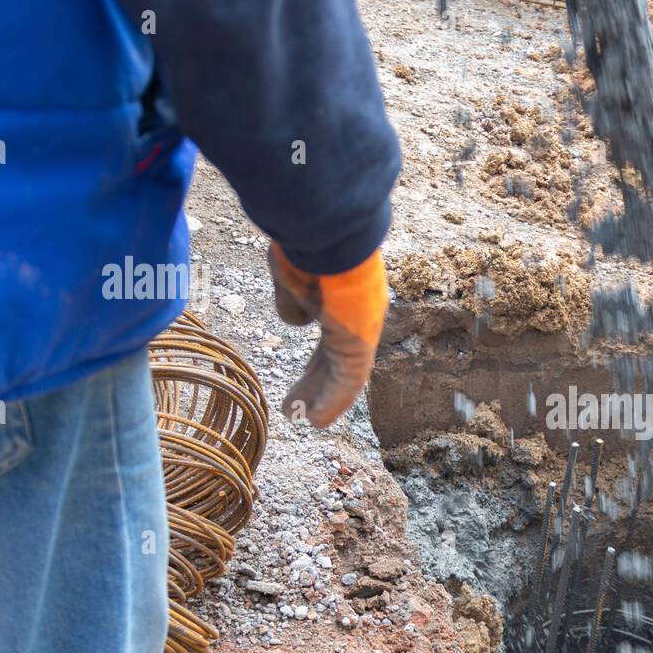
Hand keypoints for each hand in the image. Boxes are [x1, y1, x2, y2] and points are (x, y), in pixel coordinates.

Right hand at [267, 243, 388, 427]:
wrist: (326, 231)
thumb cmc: (305, 244)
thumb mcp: (290, 274)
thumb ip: (291, 300)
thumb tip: (294, 321)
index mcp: (342, 301)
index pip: (330, 341)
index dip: (315, 365)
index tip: (301, 380)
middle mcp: (358, 318)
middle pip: (335, 361)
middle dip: (316, 385)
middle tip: (298, 406)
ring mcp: (363, 330)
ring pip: (344, 376)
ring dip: (324, 400)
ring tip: (309, 421)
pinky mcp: (360, 341)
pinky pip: (348, 381)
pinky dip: (332, 402)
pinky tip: (316, 420)